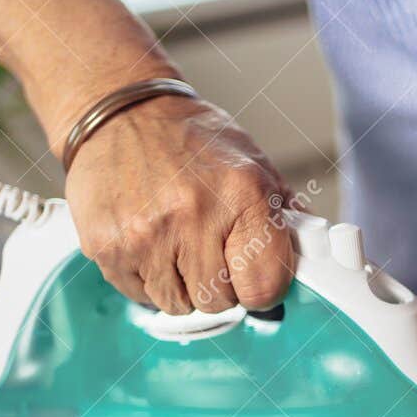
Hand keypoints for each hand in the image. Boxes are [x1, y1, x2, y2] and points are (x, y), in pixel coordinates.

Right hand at [63, 92, 294, 313]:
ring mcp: (146, 235)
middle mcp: (192, 215)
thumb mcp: (251, 162)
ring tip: (175, 241)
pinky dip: (147, 278)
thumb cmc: (188, 137)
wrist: (120, 111)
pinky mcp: (107, 247)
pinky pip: (139, 295)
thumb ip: (281, 214)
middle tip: (207, 248)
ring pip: (178, 305)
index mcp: (241, 193)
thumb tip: (309, 257)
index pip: (264, 285)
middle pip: (218, 301)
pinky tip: (148, 242)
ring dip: (181, 284)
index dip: (261, 287)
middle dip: (218, 283)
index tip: (253, 278)